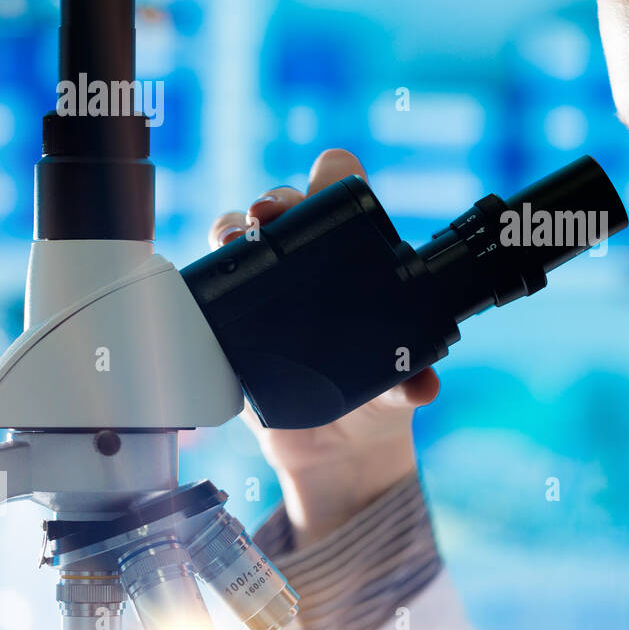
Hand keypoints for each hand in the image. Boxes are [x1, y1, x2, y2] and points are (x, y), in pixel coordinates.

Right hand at [207, 149, 440, 548]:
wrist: (336, 453)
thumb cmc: (378, 400)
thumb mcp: (397, 390)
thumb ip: (409, 385)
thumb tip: (423, 386)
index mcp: (357, 259)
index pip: (341, 191)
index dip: (332, 176)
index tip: (322, 188)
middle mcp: (308, 262)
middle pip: (283, 203)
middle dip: (274, 199)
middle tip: (267, 218)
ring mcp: (266, 287)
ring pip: (239, 232)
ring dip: (231, 227)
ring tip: (235, 242)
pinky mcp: (231, 321)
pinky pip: (211, 282)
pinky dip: (204, 274)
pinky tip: (204, 282)